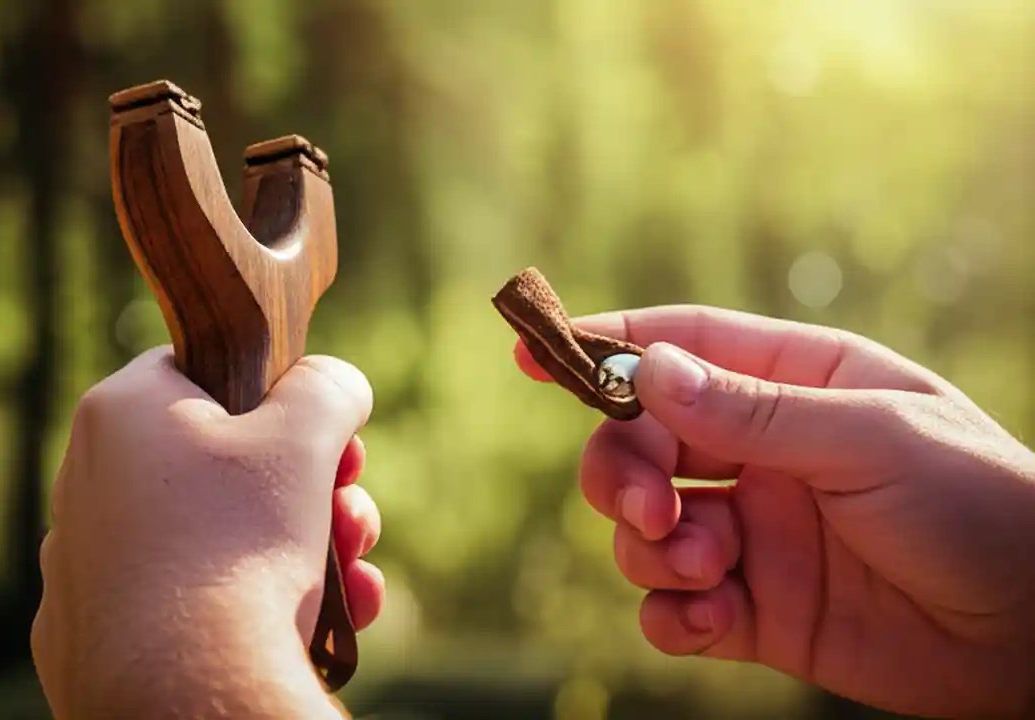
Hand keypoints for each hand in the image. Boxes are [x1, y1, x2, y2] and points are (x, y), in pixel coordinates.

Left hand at [31, 347, 383, 719]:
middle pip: (219, 463)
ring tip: (355, 576)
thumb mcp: (304, 438)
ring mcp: (83, 568)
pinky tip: (321, 625)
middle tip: (352, 514)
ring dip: (303, 548)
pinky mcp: (94, 639)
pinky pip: (186, 605)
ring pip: (214, 537)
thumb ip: (325, 389)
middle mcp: (84, 484)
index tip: (326, 439)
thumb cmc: (238, 549)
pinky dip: (251, 607)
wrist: (186, 697)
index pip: (198, 370)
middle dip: (309, 488)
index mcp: (119, 416)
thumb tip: (333, 383)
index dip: (275, 397)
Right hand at [516, 306, 1034, 717]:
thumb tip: (647, 370)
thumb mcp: (872, 441)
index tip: (533, 353)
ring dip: (655, 549)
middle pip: (642, 443)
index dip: (605, 347)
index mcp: (797, 385)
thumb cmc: (981, 505)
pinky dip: (672, 615)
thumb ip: (754, 412)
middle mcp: (764, 453)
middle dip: (624, 473)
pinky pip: (677, 607)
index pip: (682, 348)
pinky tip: (709, 622)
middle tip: (651, 509)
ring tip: (713, 569)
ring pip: (648, 528)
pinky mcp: (758, 610)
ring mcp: (757, 533)